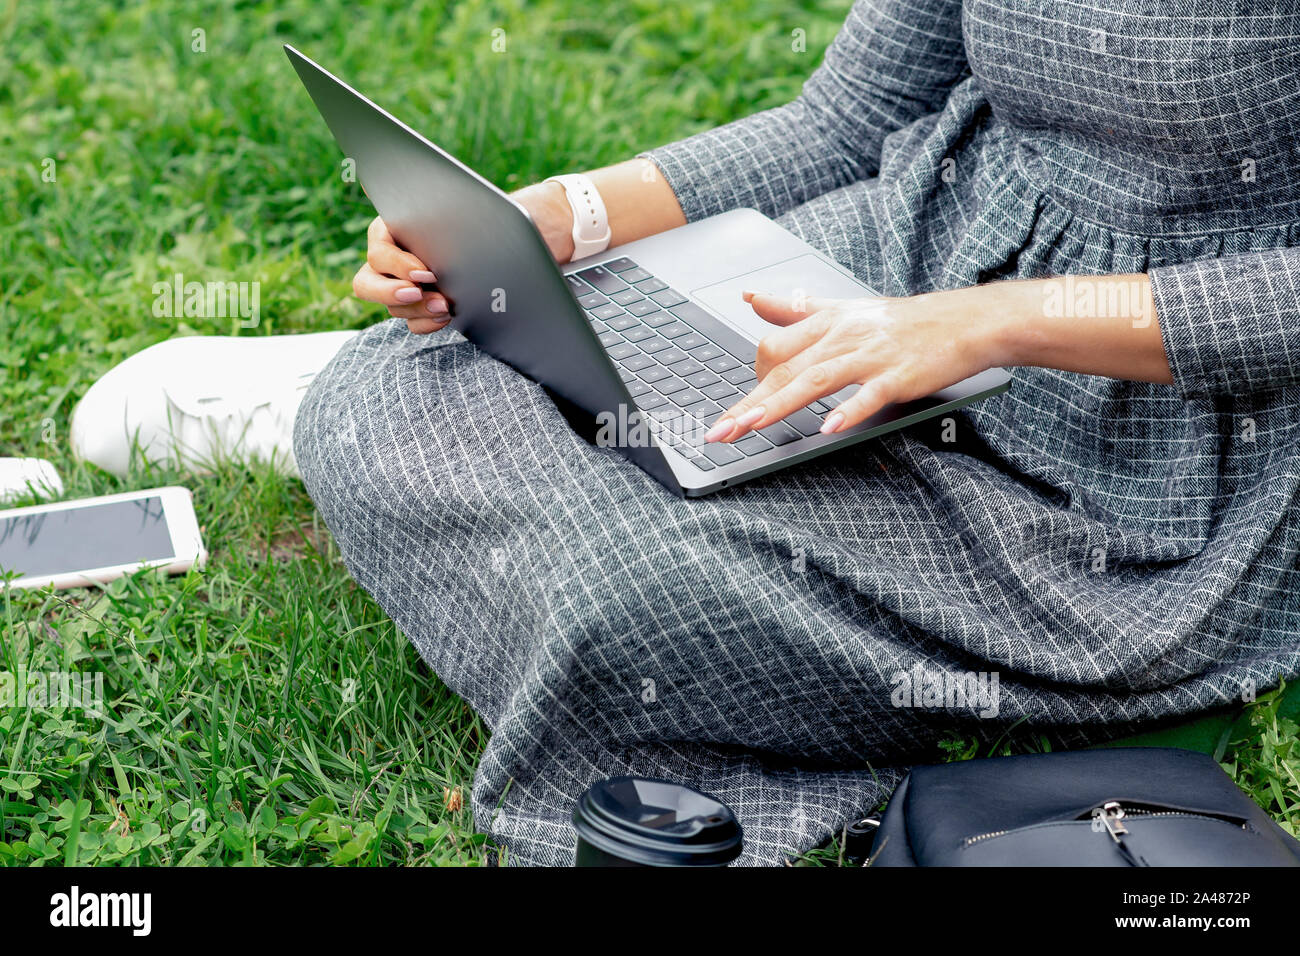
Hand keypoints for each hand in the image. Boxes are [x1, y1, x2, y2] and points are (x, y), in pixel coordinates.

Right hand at [351, 184, 574, 333]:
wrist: (497, 242)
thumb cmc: (473, 217)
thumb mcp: (456, 207)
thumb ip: (433, 207)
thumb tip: (392, 194)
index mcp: (389, 231)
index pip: (378, 251)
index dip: (398, 264)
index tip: (427, 273)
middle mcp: (388, 262)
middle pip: (366, 284)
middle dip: (391, 292)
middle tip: (419, 294)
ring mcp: (399, 288)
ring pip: (392, 307)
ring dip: (417, 309)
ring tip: (446, 306)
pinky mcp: (416, 309)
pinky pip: (411, 324)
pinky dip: (427, 323)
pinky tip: (448, 317)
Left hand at [705, 288, 1000, 442]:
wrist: (961, 321)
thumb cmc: (900, 322)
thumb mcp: (842, 309)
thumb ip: (794, 309)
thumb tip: (751, 298)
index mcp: (824, 324)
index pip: (773, 350)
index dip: (750, 382)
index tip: (736, 412)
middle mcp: (840, 338)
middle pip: (783, 370)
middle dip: (747, 403)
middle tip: (719, 432)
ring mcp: (867, 357)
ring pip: (813, 381)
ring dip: (778, 405)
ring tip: (750, 428)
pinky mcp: (896, 376)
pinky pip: (866, 395)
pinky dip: (846, 411)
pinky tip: (827, 429)